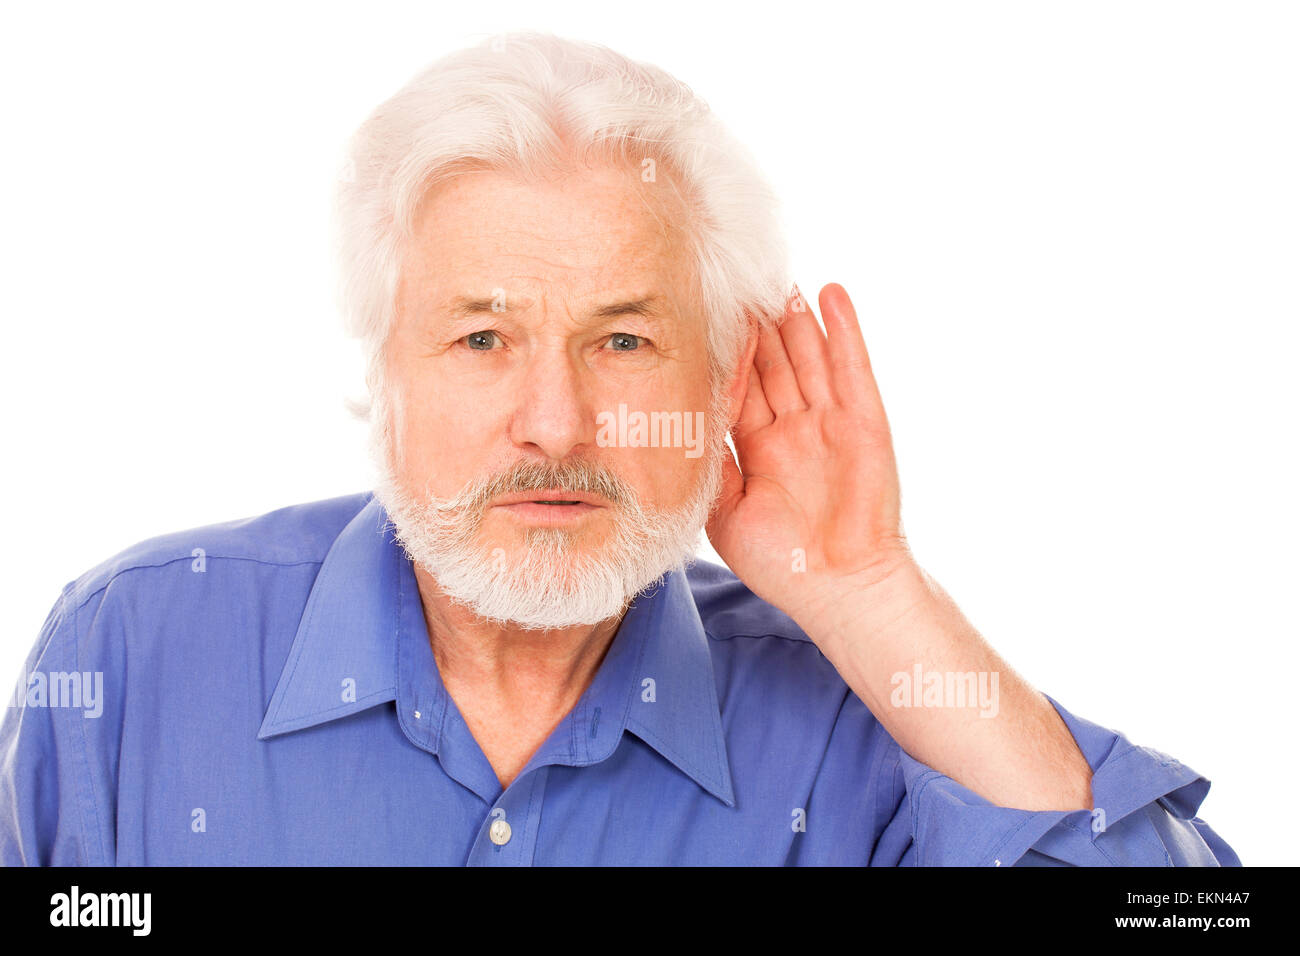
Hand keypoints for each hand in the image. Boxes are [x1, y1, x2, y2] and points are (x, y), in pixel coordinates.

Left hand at [706, 283, 918, 631]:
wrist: (838, 587)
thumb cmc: (779, 560)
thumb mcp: (725, 511)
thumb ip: (709, 464)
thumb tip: (684, 422)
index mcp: (759, 446)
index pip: (738, 387)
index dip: (724, 354)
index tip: (703, 314)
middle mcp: (793, 427)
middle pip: (772, 363)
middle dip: (757, 324)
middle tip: (738, 280)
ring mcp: (829, 422)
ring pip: (808, 357)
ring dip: (794, 318)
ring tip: (777, 277)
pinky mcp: (864, 421)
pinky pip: (851, 368)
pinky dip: (843, 331)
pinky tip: (830, 295)